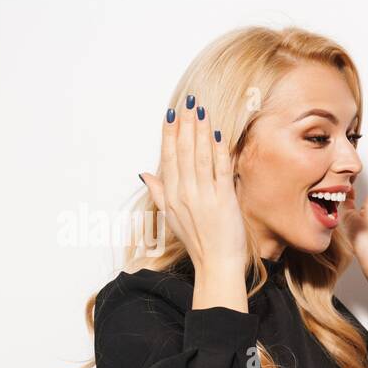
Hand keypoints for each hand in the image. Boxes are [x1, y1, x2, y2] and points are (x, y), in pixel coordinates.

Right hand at [139, 96, 245, 272]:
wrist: (216, 265)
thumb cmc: (197, 242)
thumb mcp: (171, 217)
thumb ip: (159, 193)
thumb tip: (144, 173)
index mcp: (171, 195)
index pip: (168, 157)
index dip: (170, 134)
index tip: (171, 113)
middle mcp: (184, 193)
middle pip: (183, 152)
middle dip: (186, 125)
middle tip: (188, 102)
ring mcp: (204, 197)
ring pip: (200, 157)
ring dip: (201, 132)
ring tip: (201, 111)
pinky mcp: (224, 201)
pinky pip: (221, 171)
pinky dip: (219, 152)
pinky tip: (219, 134)